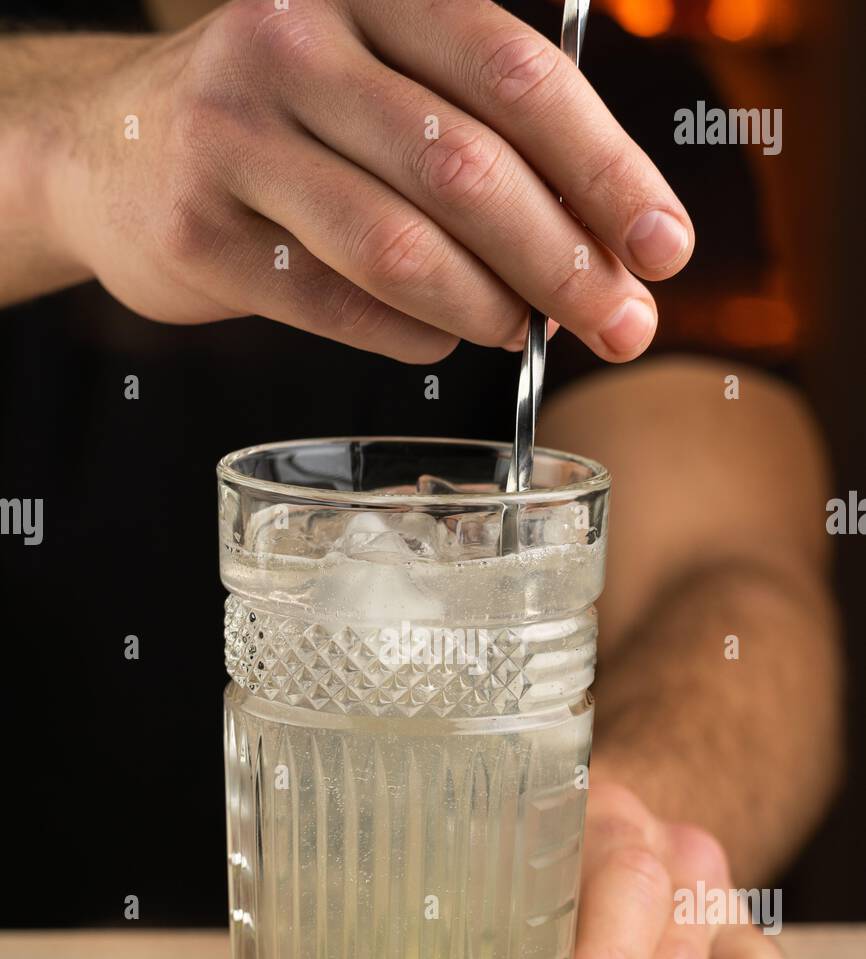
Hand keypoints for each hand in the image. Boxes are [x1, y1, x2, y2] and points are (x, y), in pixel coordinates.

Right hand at [49, 0, 692, 359]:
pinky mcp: (197, 230)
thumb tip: (605, 244)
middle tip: (623, 326)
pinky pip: (336, 305)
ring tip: (528, 336)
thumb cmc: (285, 120)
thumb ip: (481, 135)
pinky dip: (408, 336)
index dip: (606, 171)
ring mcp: (234, 134)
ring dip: (489, 308)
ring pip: (399, 244)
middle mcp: (293, 39)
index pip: (516, 77)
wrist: (112, 147)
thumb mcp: (380, 79)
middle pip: (467, 167)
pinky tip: (440, 341)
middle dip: (566, 262)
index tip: (664, 248)